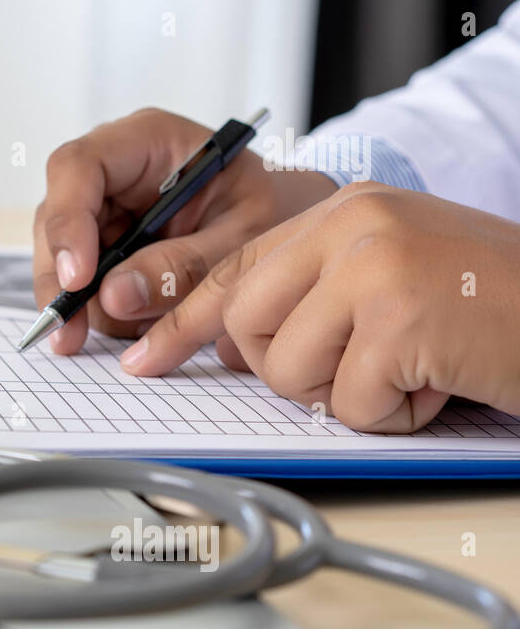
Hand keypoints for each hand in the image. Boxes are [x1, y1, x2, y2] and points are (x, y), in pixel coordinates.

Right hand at [34, 108, 337, 353]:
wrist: (289, 223)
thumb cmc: (275, 211)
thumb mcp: (243, 237)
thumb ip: (183, 266)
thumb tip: (112, 297)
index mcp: (147, 141)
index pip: (78, 166)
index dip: (67, 221)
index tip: (78, 278)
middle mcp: (113, 172)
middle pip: (55, 218)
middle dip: (60, 280)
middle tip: (68, 334)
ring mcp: (104, 210)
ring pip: (61, 257)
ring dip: (84, 303)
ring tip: (134, 329)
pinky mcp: (105, 247)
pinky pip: (84, 283)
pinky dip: (99, 313)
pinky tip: (132, 327)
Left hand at [121, 182, 519, 431]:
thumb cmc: (491, 308)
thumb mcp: (393, 275)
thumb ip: (314, 290)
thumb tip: (229, 340)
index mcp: (343, 211)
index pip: (235, 268)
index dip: (182, 319)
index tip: (144, 358)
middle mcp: (353, 224)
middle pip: (245, 325)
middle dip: (286, 370)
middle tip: (359, 367)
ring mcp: (376, 266)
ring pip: (287, 371)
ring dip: (347, 396)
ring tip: (412, 370)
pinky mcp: (401, 319)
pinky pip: (348, 404)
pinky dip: (393, 417)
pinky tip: (439, 385)